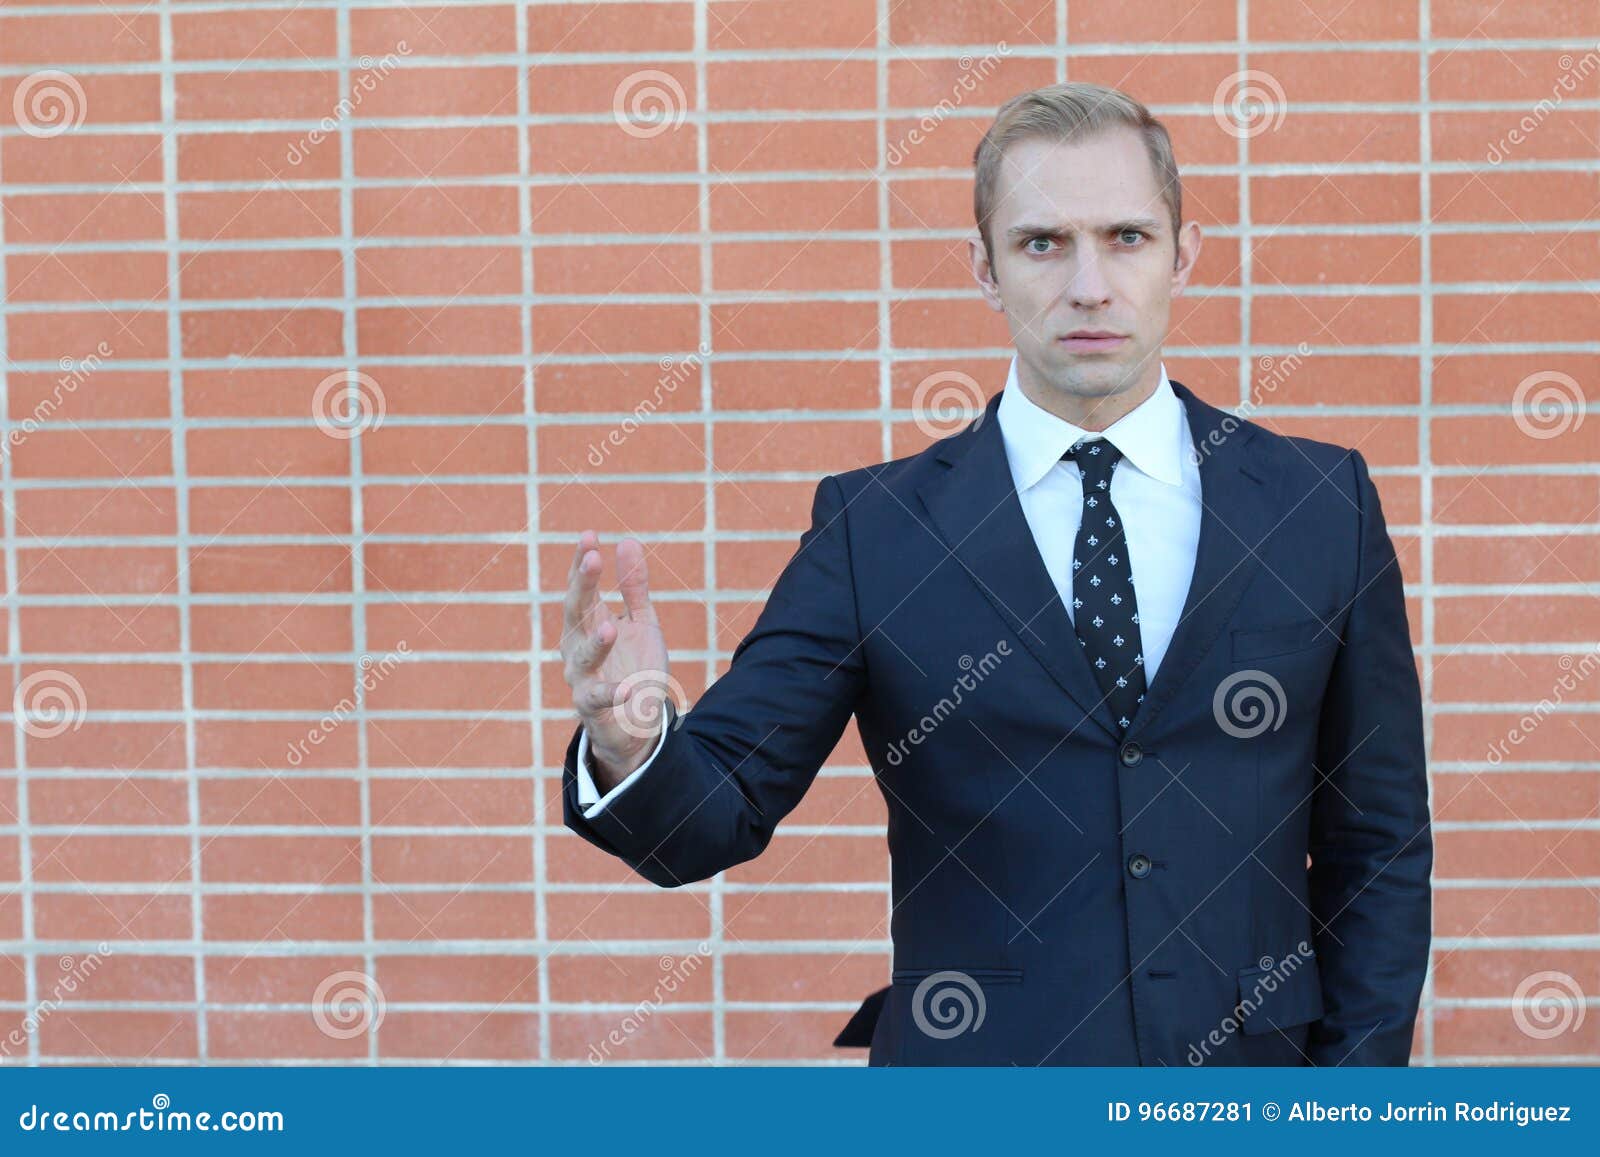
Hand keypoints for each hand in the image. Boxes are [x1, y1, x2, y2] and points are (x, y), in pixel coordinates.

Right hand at [561, 530, 671, 788]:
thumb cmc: (634, 668)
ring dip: (595, 642)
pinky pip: (598, 698)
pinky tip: (628, 688)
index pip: (583, 587)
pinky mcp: (592, 708)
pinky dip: (612, 692)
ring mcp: (581, 677)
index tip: (590, 535)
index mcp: (588, 623)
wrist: (637, 726)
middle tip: (592, 559)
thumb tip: (627, 542)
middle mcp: (576, 647)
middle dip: (583, 585)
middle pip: (576, 612)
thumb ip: (635, 588)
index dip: (584, 562)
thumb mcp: (641, 623)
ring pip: (582, 656)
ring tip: (610, 628)